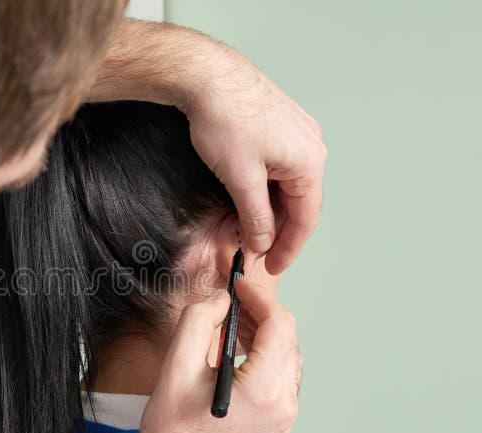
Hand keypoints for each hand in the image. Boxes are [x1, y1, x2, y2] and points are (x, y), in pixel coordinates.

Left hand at [90, 20, 324, 274]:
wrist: (208, 78)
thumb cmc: (226, 121)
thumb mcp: (241, 180)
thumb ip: (255, 217)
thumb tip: (262, 243)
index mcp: (309, 162)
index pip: (306, 220)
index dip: (289, 248)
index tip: (273, 267)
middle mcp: (311, 148)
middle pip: (299, 204)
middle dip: (276, 231)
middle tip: (254, 253)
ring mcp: (297, 135)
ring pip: (286, 187)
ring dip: (267, 211)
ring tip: (244, 231)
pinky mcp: (279, 127)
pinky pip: (278, 169)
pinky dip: (263, 191)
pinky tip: (244, 202)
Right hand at [116, 281, 301, 432]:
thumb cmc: (172, 432)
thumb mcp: (177, 365)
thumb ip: (199, 320)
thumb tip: (220, 299)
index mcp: (264, 390)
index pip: (278, 325)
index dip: (259, 298)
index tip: (239, 286)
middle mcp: (284, 406)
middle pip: (288, 340)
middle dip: (262, 314)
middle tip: (233, 301)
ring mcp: (284, 420)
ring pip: (288, 359)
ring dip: (264, 336)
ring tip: (232, 325)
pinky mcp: (277, 427)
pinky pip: (282, 381)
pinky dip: (265, 359)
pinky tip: (238, 354)